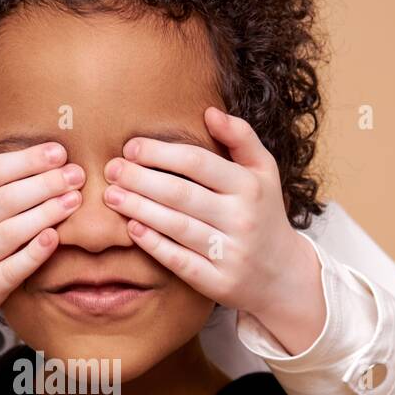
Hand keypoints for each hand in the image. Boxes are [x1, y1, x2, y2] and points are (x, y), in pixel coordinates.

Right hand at [0, 140, 85, 360]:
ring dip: (45, 213)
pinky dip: (33, 253)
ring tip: (74, 199)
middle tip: (76, 174)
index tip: (58, 152)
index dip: (25, 160)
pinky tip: (55, 237)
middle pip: (3, 201)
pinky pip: (10, 271)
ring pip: (9, 233)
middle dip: (43, 184)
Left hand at [100, 106, 324, 353]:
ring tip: (111, 196)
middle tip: (111, 170)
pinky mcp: (218, 282)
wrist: (282, 275)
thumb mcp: (265, 173)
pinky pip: (179, 261)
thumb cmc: (263, 214)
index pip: (197, 162)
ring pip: (176, 226)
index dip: (160, 153)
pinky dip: (153, 244)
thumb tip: (210, 112)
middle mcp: (242, 219)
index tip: (131, 147)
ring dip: (139, 209)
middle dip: (140, 179)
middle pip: (181, 193)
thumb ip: (242, 138)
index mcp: (250, 186)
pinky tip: (132, 228)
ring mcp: (230, 253)